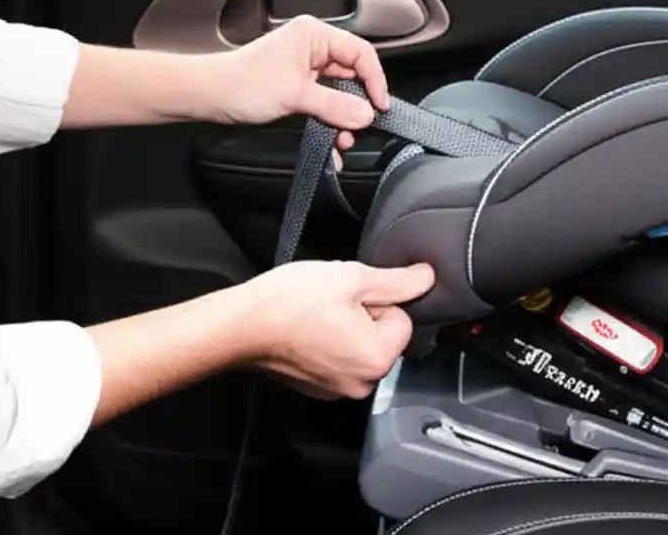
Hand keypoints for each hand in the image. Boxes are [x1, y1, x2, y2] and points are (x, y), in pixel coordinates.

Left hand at [217, 15, 389, 155]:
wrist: (210, 95)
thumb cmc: (242, 83)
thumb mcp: (295, 95)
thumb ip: (335, 106)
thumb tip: (365, 114)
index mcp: (315, 35)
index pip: (361, 53)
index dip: (375, 80)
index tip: (379, 107)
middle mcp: (312, 47)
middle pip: (353, 75)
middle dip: (357, 105)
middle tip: (359, 127)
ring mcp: (305, 66)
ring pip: (339, 93)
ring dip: (343, 118)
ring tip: (342, 139)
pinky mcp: (298, 85)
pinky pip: (324, 102)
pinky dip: (329, 120)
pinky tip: (330, 140)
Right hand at [240, 260, 434, 399]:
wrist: (240, 326)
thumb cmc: (290, 302)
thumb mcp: (351, 278)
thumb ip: (396, 281)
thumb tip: (427, 277)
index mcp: (377, 359)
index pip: (402, 320)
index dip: (378, 302)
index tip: (349, 297)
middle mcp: (362, 384)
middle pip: (382, 337)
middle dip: (363, 317)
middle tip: (332, 304)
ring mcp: (337, 390)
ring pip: (360, 347)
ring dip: (345, 329)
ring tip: (316, 317)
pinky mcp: (317, 388)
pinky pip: (338, 360)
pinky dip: (328, 344)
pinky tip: (307, 330)